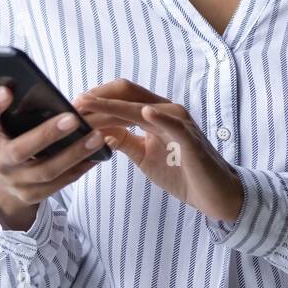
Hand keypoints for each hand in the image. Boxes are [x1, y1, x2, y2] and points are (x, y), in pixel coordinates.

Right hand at [0, 85, 130, 229]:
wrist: (2, 182)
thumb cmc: (8, 139)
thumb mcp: (3, 123)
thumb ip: (14, 107)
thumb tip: (36, 84)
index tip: (6, 90)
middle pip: (20, 150)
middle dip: (47, 135)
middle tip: (72, 119)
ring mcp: (15, 181)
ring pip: (47, 170)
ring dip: (74, 153)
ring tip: (96, 136)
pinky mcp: (32, 195)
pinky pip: (60, 183)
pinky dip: (80, 168)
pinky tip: (97, 154)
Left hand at [72, 79, 244, 223]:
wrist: (213, 194)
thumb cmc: (181, 173)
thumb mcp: (144, 156)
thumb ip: (124, 140)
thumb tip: (99, 131)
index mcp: (156, 114)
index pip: (123, 97)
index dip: (98, 98)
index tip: (73, 104)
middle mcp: (167, 111)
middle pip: (129, 93)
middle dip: (99, 97)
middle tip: (74, 103)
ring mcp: (180, 123)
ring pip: (142, 107)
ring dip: (113, 107)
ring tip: (89, 106)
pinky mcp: (191, 139)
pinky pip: (174, 125)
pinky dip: (158, 117)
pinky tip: (143, 112)